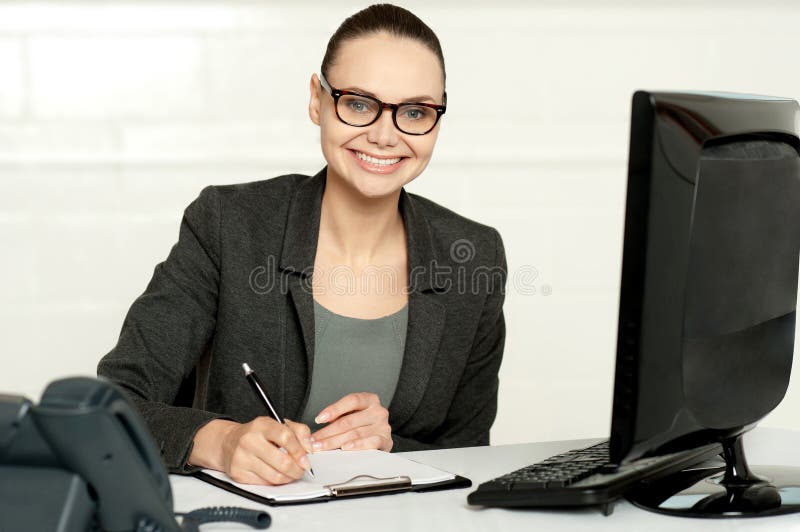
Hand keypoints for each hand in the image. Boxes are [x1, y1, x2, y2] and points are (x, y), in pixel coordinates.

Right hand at [191, 417, 311, 484]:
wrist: (228, 442)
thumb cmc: (256, 434)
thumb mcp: (277, 424)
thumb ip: (299, 431)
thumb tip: (310, 446)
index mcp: (261, 425)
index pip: (286, 437)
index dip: (300, 451)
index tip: (306, 459)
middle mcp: (249, 440)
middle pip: (282, 461)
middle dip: (297, 469)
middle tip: (301, 470)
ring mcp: (242, 458)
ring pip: (274, 476)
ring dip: (288, 478)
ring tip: (291, 473)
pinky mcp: (238, 473)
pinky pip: (264, 483)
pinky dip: (275, 482)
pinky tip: (277, 475)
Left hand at [310, 392, 392, 451]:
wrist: (381, 439)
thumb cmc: (363, 425)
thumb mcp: (352, 414)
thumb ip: (339, 416)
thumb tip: (319, 422)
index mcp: (370, 400)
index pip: (352, 401)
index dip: (334, 409)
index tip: (318, 419)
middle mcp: (378, 411)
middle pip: (349, 421)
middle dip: (328, 432)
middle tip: (313, 441)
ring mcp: (383, 426)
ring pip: (355, 433)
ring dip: (335, 441)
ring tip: (322, 447)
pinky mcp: (386, 441)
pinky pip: (370, 442)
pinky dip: (357, 445)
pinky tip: (345, 448)